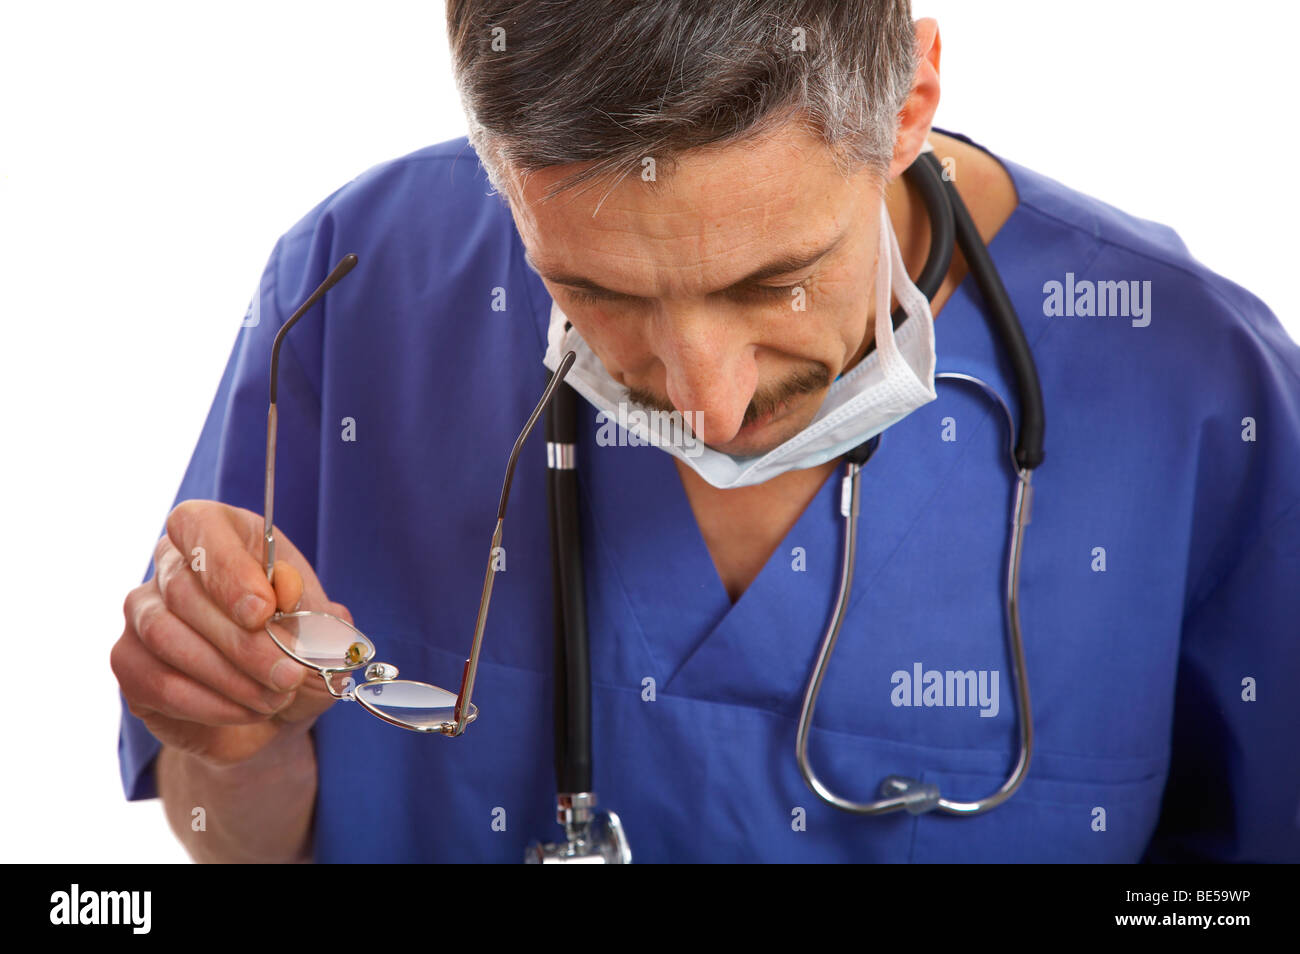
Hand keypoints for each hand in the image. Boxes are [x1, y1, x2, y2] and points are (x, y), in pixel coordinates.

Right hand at [111, 500, 352, 767]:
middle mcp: (171, 566)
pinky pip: (157, 682)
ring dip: (229, 676)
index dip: (227, 569)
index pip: (200, 526)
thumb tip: (292, 600)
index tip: (263, 612)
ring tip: (275, 697)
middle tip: (289, 675)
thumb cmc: (295, 648)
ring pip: (166, 637)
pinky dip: (210, 702)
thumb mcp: (318, 626)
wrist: (272, 704)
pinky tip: (248, 710)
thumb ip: (310, 611)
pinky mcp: (129, 663)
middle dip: (244, 642)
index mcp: (223, 534)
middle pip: (184, 591)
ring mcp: (142, 612)